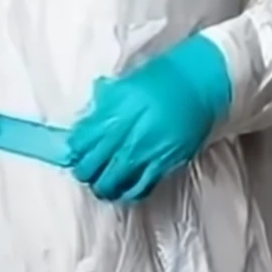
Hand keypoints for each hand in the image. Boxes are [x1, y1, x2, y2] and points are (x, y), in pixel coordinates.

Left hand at [68, 36, 232, 202]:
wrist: (197, 84)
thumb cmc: (160, 80)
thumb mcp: (123, 84)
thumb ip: (102, 105)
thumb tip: (81, 126)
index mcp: (115, 110)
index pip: (81, 142)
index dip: (73, 151)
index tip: (73, 151)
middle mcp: (129, 134)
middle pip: (92, 166)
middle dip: (84, 171)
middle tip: (85, 168)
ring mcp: (146, 152)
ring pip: (112, 182)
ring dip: (102, 185)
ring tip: (101, 181)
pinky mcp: (164, 164)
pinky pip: (139, 188)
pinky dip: (126, 192)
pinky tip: (123, 187)